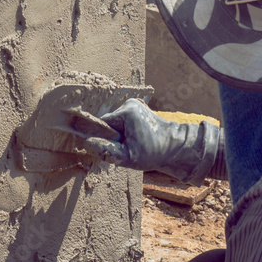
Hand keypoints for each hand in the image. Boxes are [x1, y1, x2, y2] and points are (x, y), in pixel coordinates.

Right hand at [73, 99, 225, 183]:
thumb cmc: (153, 153)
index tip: (115, 148)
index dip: (105, 138)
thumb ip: (106, 150)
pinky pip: (122, 120)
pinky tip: (136, 137)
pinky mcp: (138, 107)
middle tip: (126, 147)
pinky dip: (125, 130)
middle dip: (113, 136)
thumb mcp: (128, 157)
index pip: (102, 124)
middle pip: (109, 122)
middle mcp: (130, 104)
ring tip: (133, 143)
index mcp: (127, 112)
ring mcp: (135, 104)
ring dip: (119, 133)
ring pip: (115, 122)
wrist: (175, 147)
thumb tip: (86, 143)